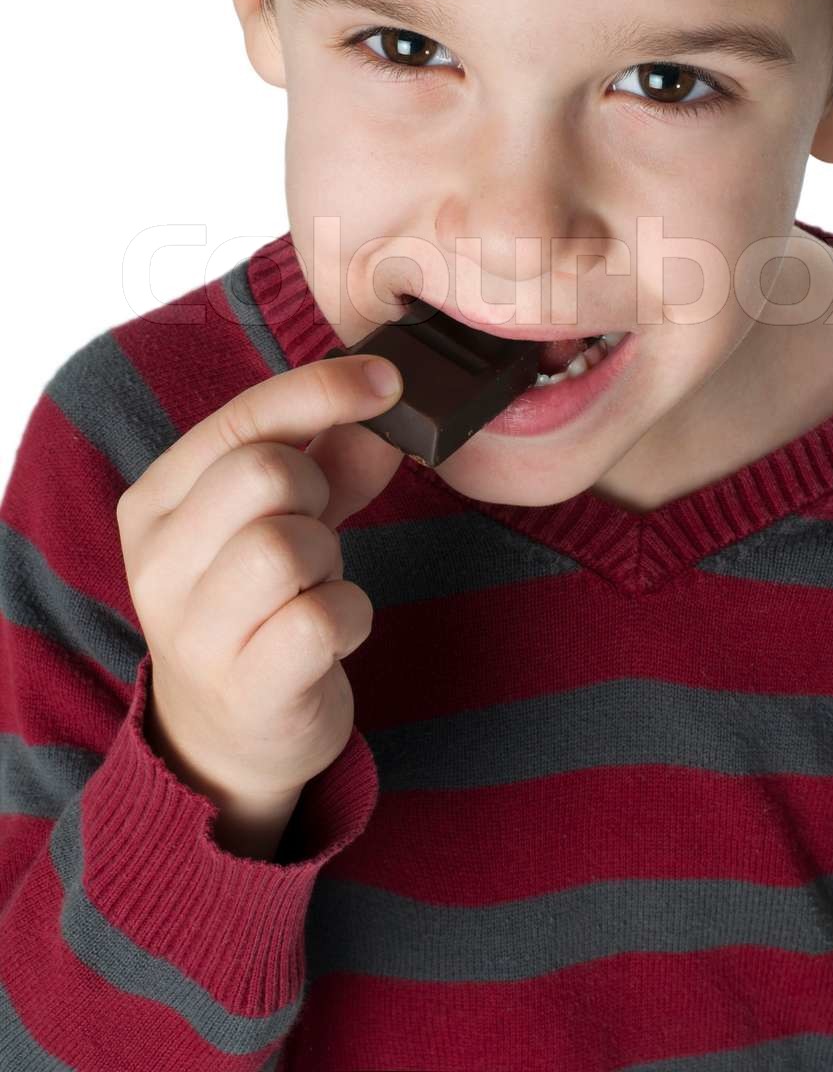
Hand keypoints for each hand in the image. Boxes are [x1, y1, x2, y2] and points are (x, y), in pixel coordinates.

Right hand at [117, 351, 403, 821]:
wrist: (229, 739)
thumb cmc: (259, 605)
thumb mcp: (284, 517)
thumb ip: (331, 456)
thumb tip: (385, 405)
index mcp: (156, 503)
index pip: (239, 418)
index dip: (321, 389)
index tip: (388, 381)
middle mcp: (159, 564)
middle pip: (264, 474)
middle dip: (317, 491)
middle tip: (317, 530)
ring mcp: (192, 632)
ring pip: (290, 545)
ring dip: (329, 559)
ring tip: (313, 586)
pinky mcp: (244, 689)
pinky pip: (322, 618)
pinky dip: (349, 615)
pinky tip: (332, 632)